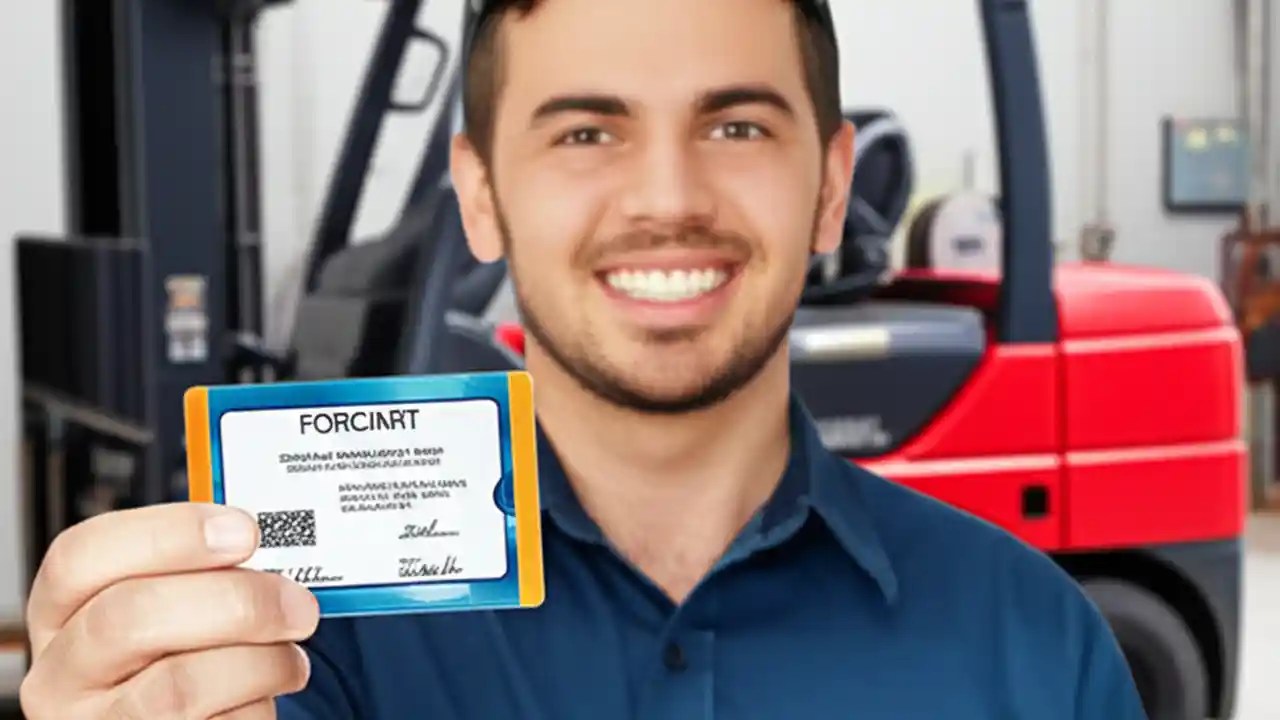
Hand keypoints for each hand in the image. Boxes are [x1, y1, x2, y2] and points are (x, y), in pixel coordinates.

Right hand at [19, 502, 319, 718]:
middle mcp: (62, 675)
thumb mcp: (165, 606)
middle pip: (130, 618)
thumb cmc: (174, 657)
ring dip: (260, 663)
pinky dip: (256, 709)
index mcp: (62, 612)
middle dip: (236, 601)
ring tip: (292, 659)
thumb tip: (260, 543)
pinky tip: (263, 698)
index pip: (80, 557)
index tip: (244, 531)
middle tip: (298, 605)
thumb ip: (196, 572)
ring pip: (179, 686)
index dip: (168, 534)